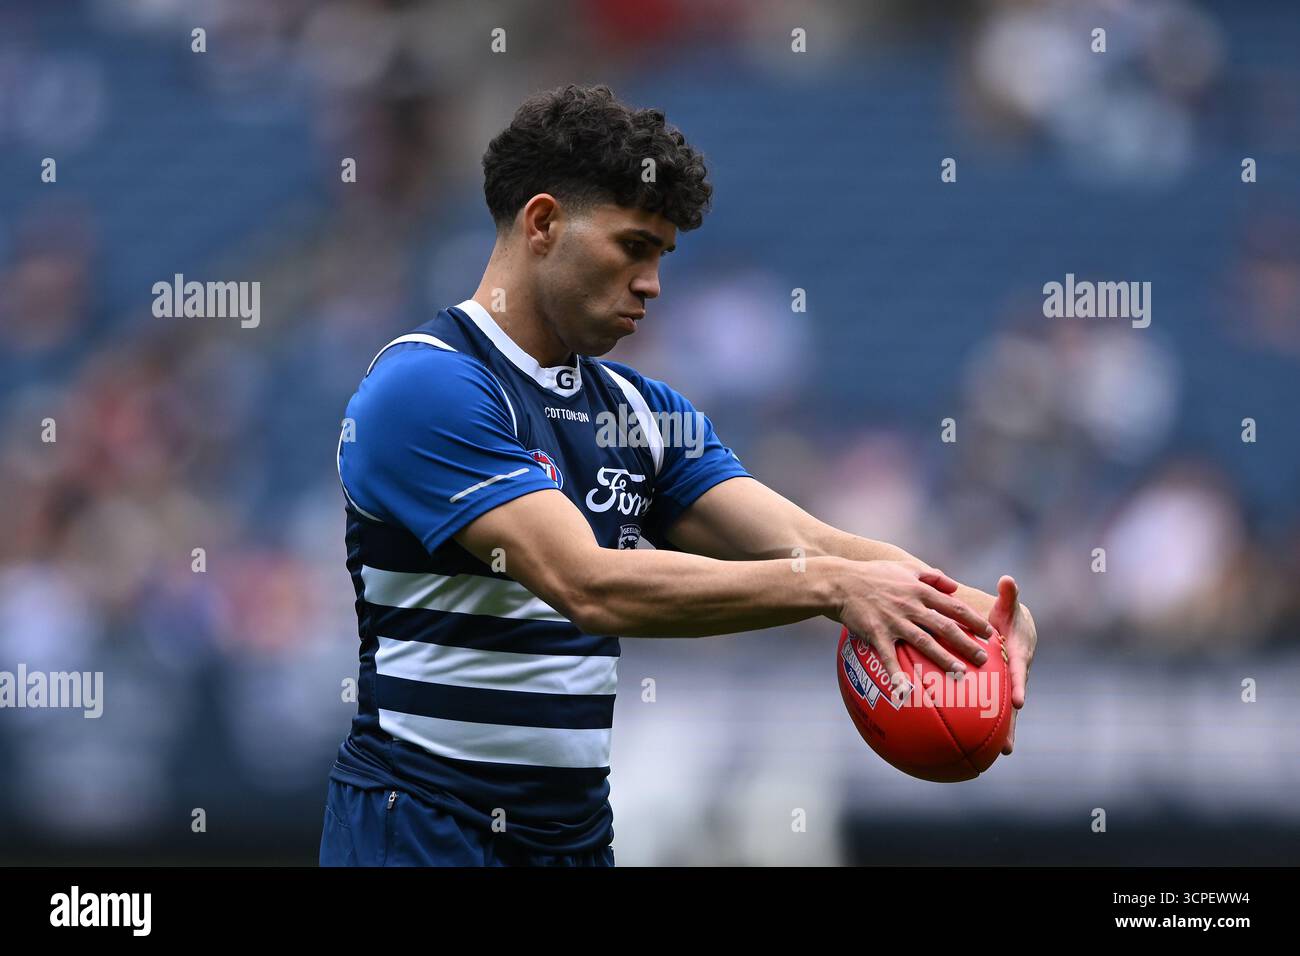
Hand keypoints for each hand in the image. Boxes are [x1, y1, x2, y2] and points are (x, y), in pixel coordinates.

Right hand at [838, 561, 994, 695]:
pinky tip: (906, 691)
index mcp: (919, 590)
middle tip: (983, 658)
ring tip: (960, 672)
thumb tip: (954, 585)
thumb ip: (931, 575)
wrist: (841, 582)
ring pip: (924, 642)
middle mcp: (911, 606)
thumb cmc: (873, 574)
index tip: (989, 633)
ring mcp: (894, 621)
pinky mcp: (877, 634)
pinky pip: (889, 657)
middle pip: (945, 627)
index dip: (973, 621)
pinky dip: (897, 674)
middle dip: (966, 643)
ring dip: (943, 658)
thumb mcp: (904, 567)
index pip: (953, 607)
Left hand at [987, 575, 1035, 754]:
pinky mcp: (999, 691)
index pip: (1019, 672)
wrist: (1014, 629)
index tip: (1018, 700)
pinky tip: (978, 743)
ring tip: (1002, 753)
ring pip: (1007, 710)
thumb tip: (1008, 580)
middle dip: (1012, 720)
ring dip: (1005, 730)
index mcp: (1019, 655)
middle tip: (1007, 741)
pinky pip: (995, 710)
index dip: (1019, 686)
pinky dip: (990, 726)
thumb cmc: (1007, 616)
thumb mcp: (1007, 606)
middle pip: (1015, 700)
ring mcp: (1009, 685)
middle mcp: (1016, 674)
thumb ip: (1008, 596)